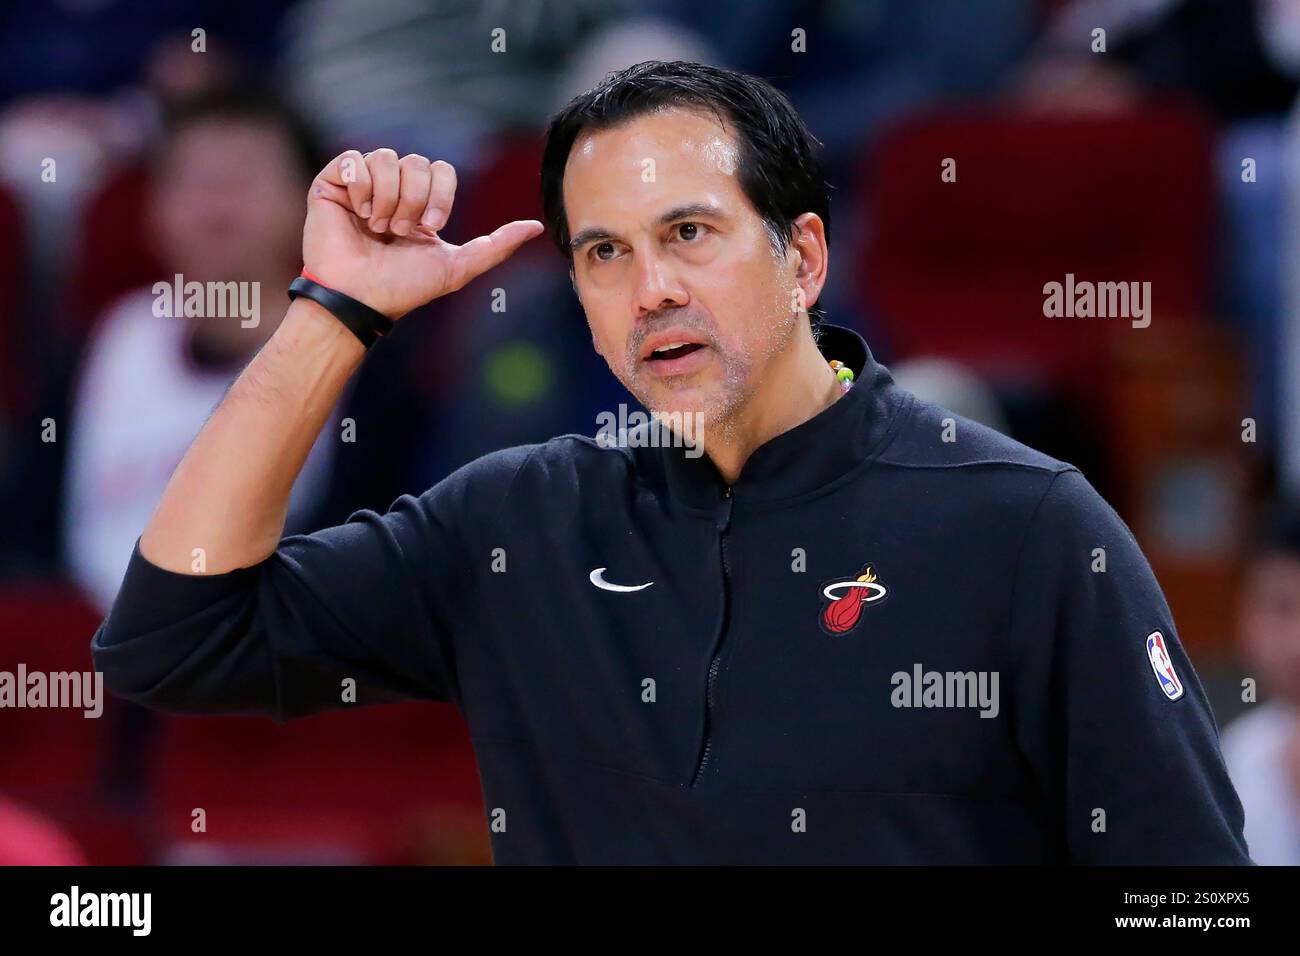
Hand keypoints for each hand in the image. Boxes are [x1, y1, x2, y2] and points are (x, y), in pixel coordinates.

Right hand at [303, 149, 543, 318]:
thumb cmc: (404, 287)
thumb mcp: (458, 266)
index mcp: (419, 203)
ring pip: (386, 158)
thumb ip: (497, 246)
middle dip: (413, 201)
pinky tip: (356, 214)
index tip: (429, 228)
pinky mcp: (332, 183)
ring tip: (376, 227)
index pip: (441, 170)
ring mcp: (361, 184)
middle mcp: (392, 190)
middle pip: (416, 162)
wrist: (360, 298)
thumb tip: (536, 226)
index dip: (440, 196)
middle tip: (398, 232)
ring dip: (387, 199)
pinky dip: (360, 189)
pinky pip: (354, 160)